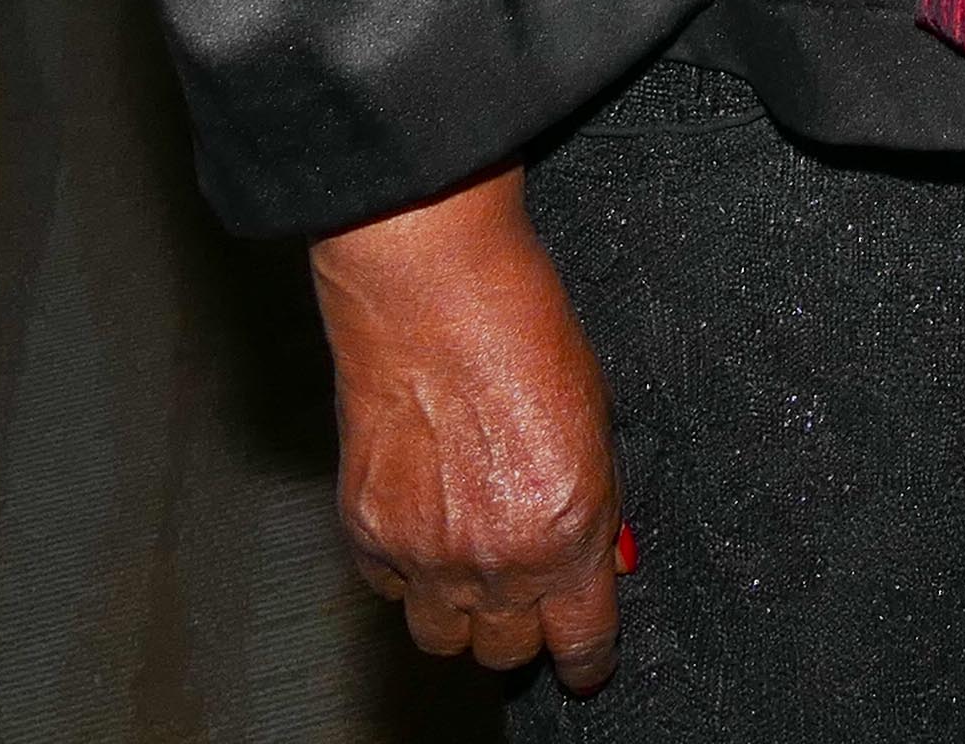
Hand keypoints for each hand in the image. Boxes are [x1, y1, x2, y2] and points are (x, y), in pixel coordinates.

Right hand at [308, 168, 622, 693]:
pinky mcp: (366, 539)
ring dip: (460, 615)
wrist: (435, 301)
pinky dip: (407, 573)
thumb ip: (594, 505)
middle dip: (523, 631)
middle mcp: (495, 562)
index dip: (586, 658)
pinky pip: (389, 590)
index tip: (586, 663)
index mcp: (567, 535)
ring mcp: (424, 557)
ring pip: (440, 638)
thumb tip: (598, 553)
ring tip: (472, 570)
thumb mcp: (597, 428)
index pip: (580, 640)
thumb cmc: (526, 341)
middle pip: (505, 652)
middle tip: (528, 598)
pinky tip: (425, 526)